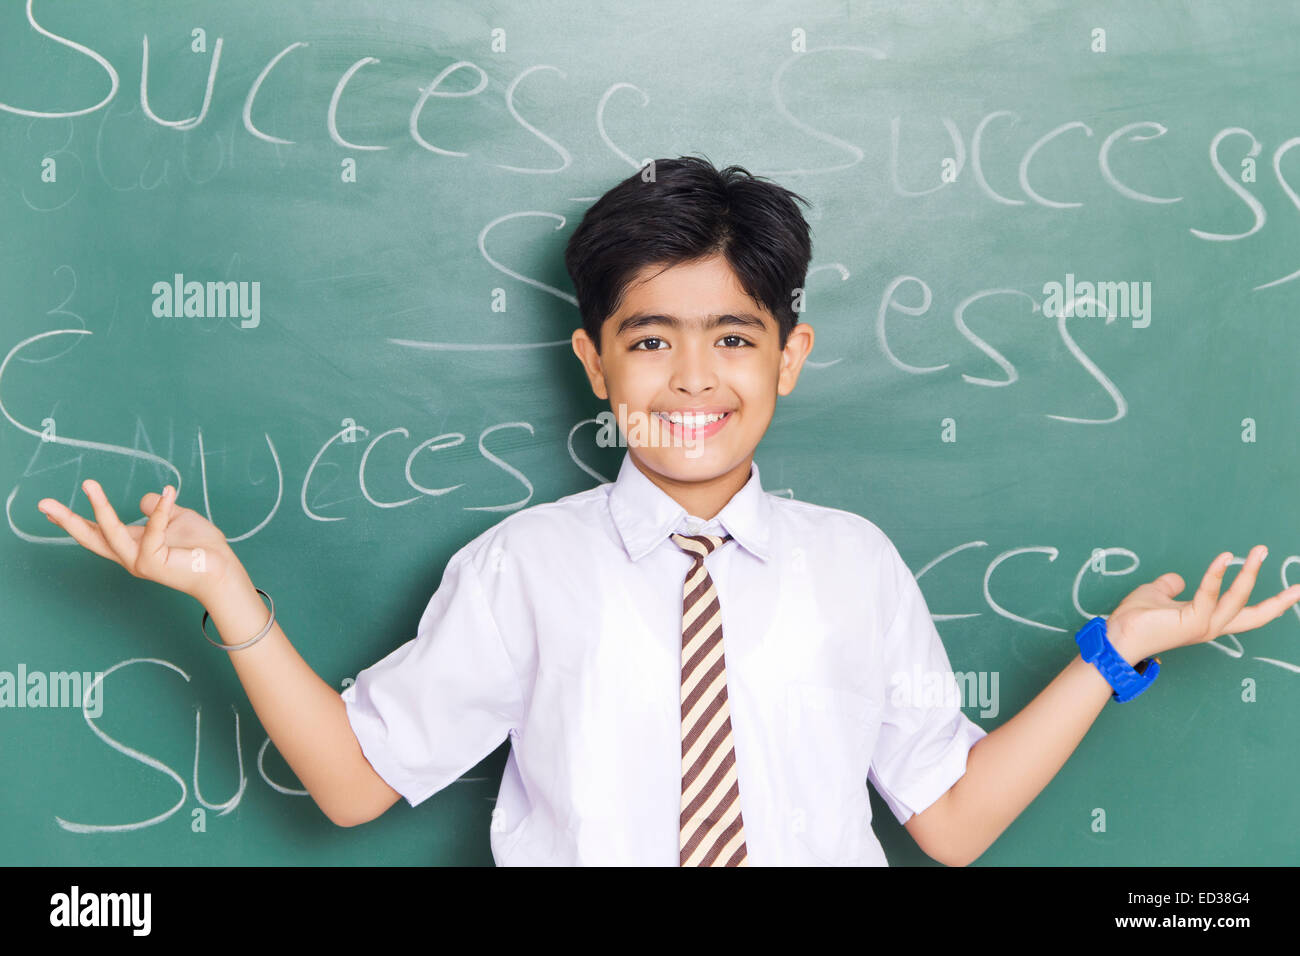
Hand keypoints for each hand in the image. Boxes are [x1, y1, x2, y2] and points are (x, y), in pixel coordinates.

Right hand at [37, 479, 244, 605]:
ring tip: (89, 485)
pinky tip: (167, 492)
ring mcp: (139, 562)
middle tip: (43, 503)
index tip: (48, 509)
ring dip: (100, 508)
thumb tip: (145, 499)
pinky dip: (158, 511)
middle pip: (91, 538)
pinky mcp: (155, 563)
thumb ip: (158, 508)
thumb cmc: (201, 546)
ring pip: (111, 533)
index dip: (73, 521)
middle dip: (67, 521)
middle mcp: (130, 556)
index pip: (97, 532)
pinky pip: (152, 532)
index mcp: (132, 545)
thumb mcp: (175, 518)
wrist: (222, 568)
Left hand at [1106, 545, 1299, 660]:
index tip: (1295, 592)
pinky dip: (1217, 574)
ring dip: (1250, 574)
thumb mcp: (1157, 594)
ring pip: (1239, 600)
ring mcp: (1204, 626)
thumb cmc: (1134, 619)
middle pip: (1255, 614)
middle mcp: (1211, 626)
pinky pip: (1211, 594)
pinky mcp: (1193, 622)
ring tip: (1260, 551)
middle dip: (1280, 600)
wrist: (1116, 635)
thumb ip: (1170, 586)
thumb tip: (1178, 578)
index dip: (1271, 604)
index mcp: (1207, 619)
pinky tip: (1225, 558)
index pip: (1246, 613)